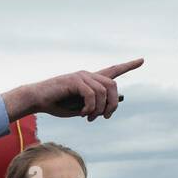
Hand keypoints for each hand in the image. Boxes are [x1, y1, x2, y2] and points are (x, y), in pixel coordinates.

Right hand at [5, 59, 143, 122]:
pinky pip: (92, 95)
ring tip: (90, 118)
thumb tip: (107, 109)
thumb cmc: (56, 105)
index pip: (112, 70)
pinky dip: (90, 107)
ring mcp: (81, 76)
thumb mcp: (79, 109)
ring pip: (104, 91)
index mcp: (90, 80)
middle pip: (113, 85)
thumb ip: (93, 107)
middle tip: (105, 117)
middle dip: (113, 104)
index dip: (128, 66)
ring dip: (100, 109)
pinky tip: (83, 113)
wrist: (36, 99)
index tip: (141, 60)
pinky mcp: (75, 80)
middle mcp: (88, 74)